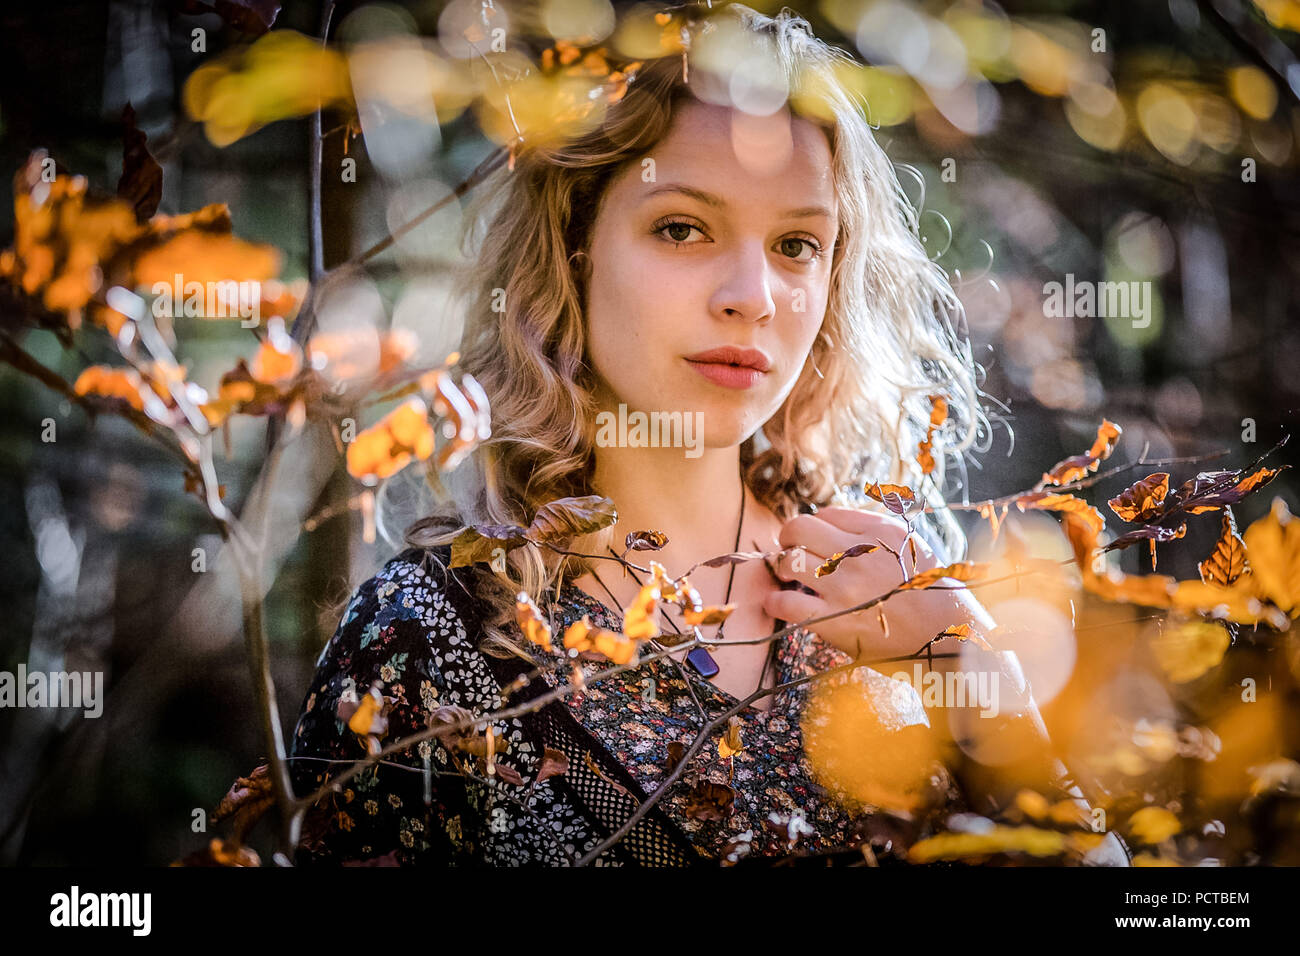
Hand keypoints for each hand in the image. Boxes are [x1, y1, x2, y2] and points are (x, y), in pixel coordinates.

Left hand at [761, 506, 969, 660]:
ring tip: (787, 577)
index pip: (827, 514)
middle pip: (798, 528)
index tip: (814, 540)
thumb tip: (841, 523)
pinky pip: (786, 603)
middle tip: (789, 550)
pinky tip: (778, 602)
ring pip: (788, 561)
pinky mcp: (832, 620)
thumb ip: (878, 531)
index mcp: (880, 532)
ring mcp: (843, 588)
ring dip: (781, 568)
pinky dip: (775, 601)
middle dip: (788, 537)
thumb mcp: (914, 546)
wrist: (948, 637)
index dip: (815, 526)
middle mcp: (859, 554)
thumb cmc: (933, 593)